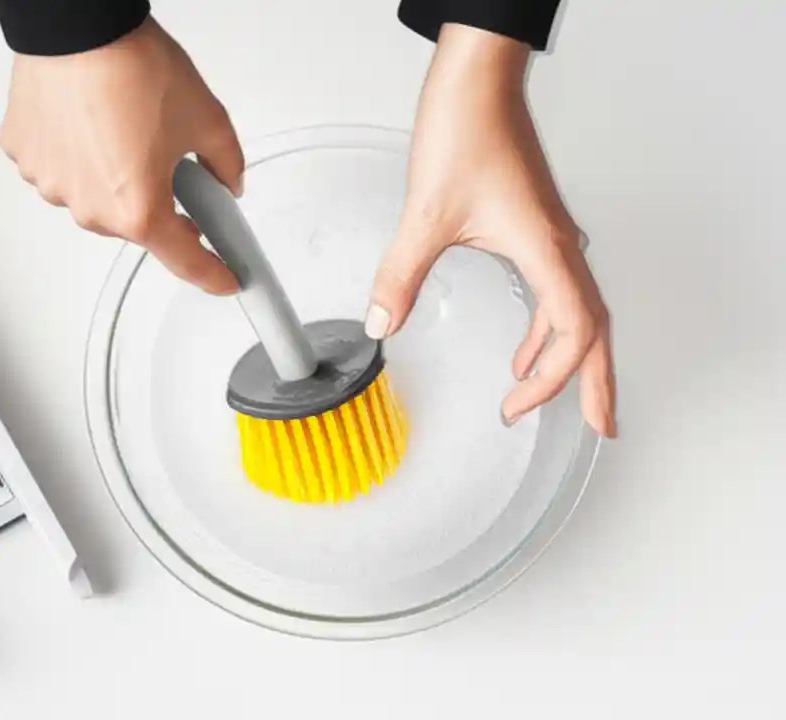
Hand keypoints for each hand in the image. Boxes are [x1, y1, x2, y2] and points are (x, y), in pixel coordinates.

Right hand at [0, 17, 242, 293]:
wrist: (79, 28)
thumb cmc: (130, 67)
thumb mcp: (205, 116)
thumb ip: (226, 163)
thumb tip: (227, 180)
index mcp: (138, 209)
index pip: (184, 260)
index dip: (212, 273)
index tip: (222, 281)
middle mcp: (90, 209)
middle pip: (136, 223)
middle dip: (156, 196)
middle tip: (165, 152)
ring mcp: (53, 186)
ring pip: (95, 197)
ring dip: (113, 174)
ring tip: (122, 123)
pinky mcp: (27, 158)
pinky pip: (61, 169)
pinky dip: (77, 153)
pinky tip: (89, 118)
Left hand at [365, 24, 616, 436]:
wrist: (478, 85)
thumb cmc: (467, 134)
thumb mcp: (426, 215)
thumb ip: (401, 274)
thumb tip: (382, 323)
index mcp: (546, 250)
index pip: (573, 333)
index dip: (554, 379)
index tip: (516, 407)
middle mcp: (558, 247)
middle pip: (595, 331)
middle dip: (595, 382)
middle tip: (601, 427)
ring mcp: (550, 237)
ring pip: (579, 311)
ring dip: (569, 357)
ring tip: (543, 395)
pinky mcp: (534, 226)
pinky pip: (556, 289)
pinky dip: (546, 326)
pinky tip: (523, 344)